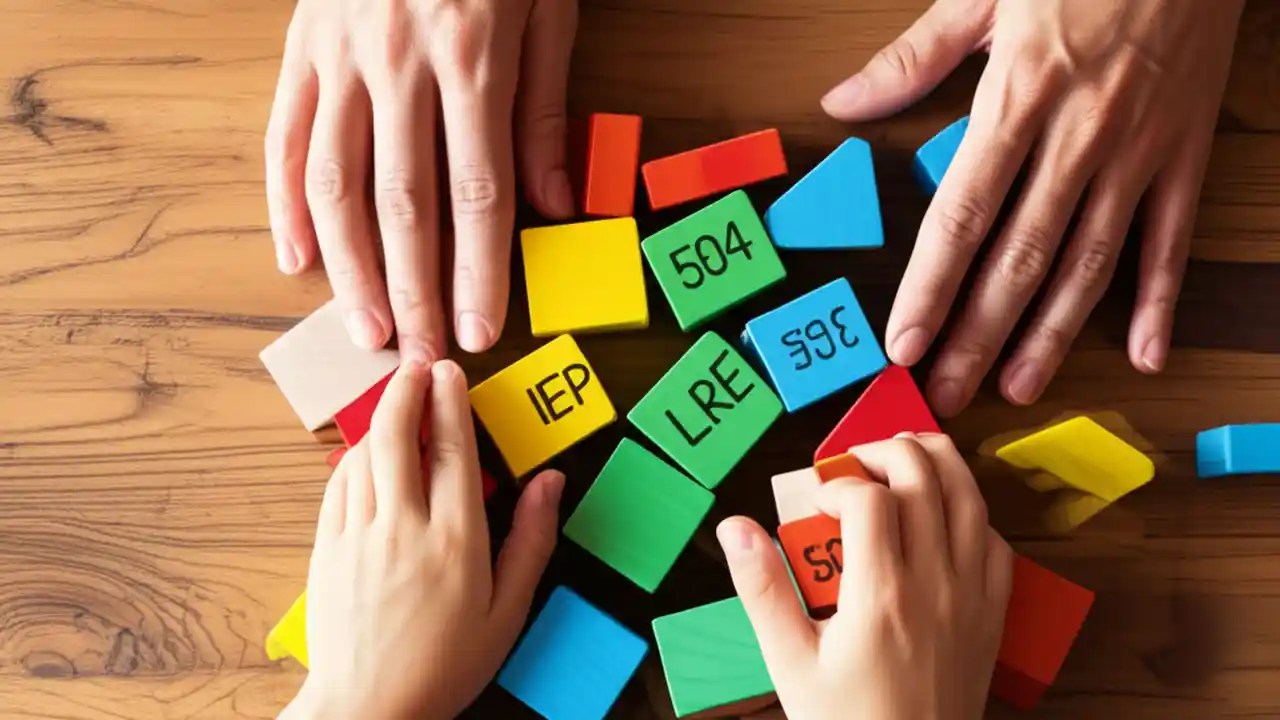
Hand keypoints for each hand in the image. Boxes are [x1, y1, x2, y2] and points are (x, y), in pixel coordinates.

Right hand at [265, 0, 577, 360]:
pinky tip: (298, 257)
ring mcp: (339, 54)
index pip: (477, 192)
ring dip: (348, 266)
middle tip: (421, 354)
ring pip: (335, 181)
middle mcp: (398, 62)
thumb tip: (554, 206)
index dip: (479, 271)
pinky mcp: (301, 45)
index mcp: (472, 56)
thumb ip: (546, 110)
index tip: (482, 331)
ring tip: (364, 328)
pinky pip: (283, 134)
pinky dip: (285, 202)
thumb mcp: (550, 9)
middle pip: (403, 203)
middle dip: (414, 289)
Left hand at [280, 360, 563, 719]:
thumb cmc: (446, 665)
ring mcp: (359, 536)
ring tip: (398, 401)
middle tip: (417, 366)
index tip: (452, 371)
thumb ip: (531, 540)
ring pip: (365, 453)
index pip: (454, 450)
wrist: (369, 710)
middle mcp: (404, 529)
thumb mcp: (508, 610)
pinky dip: (355, 455)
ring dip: (381, 419)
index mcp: (457, 542)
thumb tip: (550, 481)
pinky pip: (338, 483)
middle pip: (399, 435)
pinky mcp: (326, 548)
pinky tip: (370, 452)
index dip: (452, 402)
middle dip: (407, 390)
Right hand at [718, 435, 1012, 719]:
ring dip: (936, 464)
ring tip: (903, 459)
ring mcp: (972, 596)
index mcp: (881, 593)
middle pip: (925, 476)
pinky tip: (942, 519)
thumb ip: (762, 590)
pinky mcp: (993, 614)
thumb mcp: (789, 662)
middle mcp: (935, 583)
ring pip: (970, 497)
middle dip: (886, 452)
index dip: (836, 484)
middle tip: (856, 464)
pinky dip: (970, 513)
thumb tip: (734, 528)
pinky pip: (995, 542)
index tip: (815, 504)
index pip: (868, 498)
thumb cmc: (846, 719)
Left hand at [823, 0, 1244, 415]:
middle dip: (978, 335)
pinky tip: (1143, 355)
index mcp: (1018, 99)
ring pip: (1089, 264)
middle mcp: (1078, 139)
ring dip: (1052, 335)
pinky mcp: (1184, 154)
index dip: (930, 289)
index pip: (962, 217)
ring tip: (1020, 388)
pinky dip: (1159, 301)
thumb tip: (842, 104)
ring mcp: (1137, 153)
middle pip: (1019, 258)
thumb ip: (913, 58)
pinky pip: (1171, 241)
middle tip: (948, 392)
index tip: (904, 343)